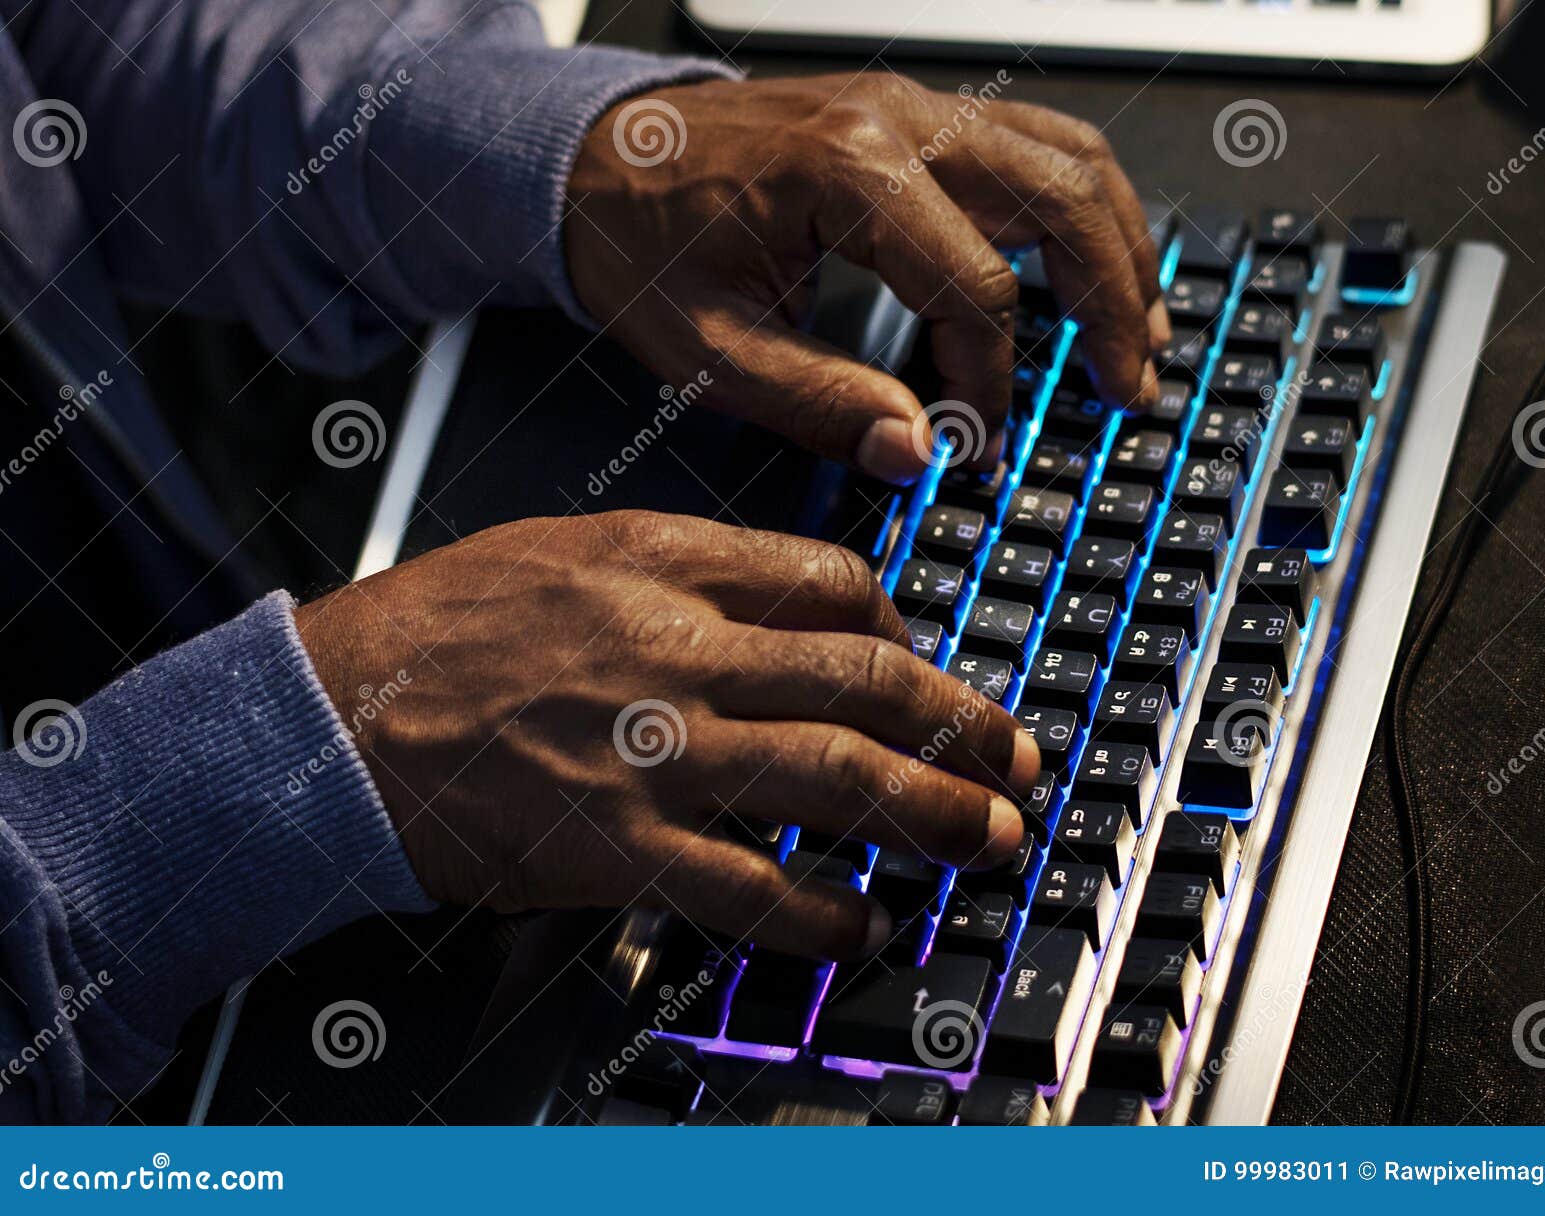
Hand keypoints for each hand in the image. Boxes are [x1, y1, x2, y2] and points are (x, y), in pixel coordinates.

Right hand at [294, 511, 1039, 958]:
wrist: (328, 713)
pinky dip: (824, 912)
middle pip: (864, 677)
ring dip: (932, 813)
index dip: (898, 626)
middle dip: (959, 721)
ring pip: (836, 778)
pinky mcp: (621, 846)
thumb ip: (673, 563)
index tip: (917, 658)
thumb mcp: (558, 547)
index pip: (829, 580)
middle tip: (1013, 752)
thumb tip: (773, 598)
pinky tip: (865, 925)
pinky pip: (754, 886)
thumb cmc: (431, 631)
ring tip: (990, 836)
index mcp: (661, 559)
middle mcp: (676, 649)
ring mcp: (655, 752)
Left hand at [566, 73, 1167, 483]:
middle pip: (1062, 199)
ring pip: (1069, 156)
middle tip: (1130, 386)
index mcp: (846, 172)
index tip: (977, 439)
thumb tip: (918, 452)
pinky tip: (1094, 265)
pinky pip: (1036, 143)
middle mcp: (897, 119)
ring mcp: (913, 106)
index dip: (990, 381)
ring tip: (1139, 332)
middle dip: (1112, 302)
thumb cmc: (639, 239)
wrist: (595, 159)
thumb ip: (819, 405)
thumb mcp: (708, 348)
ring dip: (1119, 246)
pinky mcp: (915, 116)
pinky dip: (1082, 208)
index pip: (975, 288)